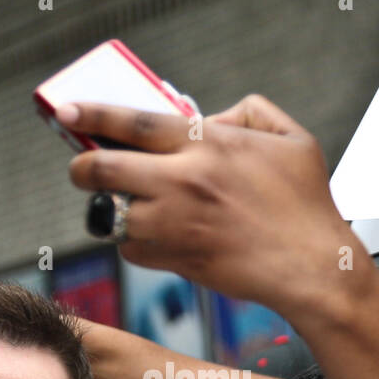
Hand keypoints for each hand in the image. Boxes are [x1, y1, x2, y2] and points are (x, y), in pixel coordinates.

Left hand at [58, 96, 361, 318]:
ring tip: (132, 208)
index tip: (64, 111)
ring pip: (116, 215)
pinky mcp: (176, 259)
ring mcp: (176, 224)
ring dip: (116, 212)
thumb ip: (251, 112)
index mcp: (208, 144)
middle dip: (81, 168)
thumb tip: (211, 117)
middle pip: (103, 169)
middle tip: (81, 169)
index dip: (91, 114)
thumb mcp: (294, 139)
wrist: (313, 268)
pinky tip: (159, 239)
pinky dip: (138, 244)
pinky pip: (134, 250)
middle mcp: (184, 181)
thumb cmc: (307, 206)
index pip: (132, 121)